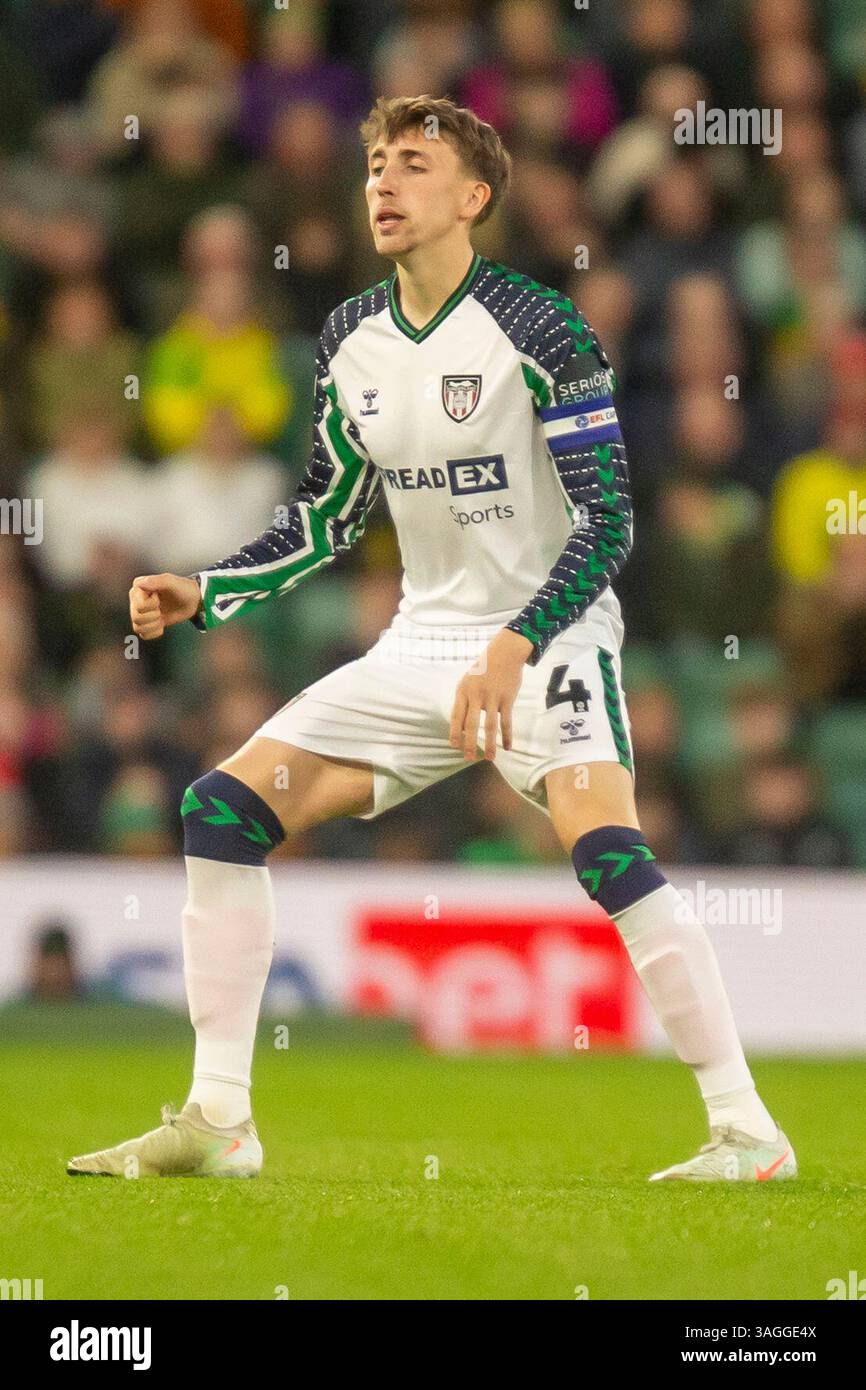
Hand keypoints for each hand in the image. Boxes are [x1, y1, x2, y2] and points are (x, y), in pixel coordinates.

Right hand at [129, 573, 201, 639]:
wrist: (192, 600)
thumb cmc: (182, 588)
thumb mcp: (171, 581)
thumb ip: (156, 581)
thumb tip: (140, 584)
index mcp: (138, 588)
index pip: (139, 605)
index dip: (153, 605)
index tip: (159, 597)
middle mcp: (135, 600)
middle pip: (136, 618)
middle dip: (154, 616)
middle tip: (161, 608)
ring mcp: (140, 612)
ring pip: (138, 628)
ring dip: (154, 625)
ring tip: (161, 616)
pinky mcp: (146, 623)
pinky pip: (143, 635)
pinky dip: (154, 633)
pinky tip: (161, 625)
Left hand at [448, 629, 533, 761]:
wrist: (504, 654)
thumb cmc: (483, 669)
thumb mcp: (468, 681)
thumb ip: (464, 701)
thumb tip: (461, 726)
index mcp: (463, 691)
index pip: (456, 715)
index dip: (454, 732)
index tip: (453, 746)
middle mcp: (476, 695)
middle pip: (471, 724)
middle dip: (469, 744)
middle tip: (468, 758)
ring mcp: (493, 697)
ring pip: (490, 726)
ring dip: (490, 744)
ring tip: (490, 759)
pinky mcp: (507, 699)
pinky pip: (507, 722)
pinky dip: (507, 736)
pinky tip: (508, 747)